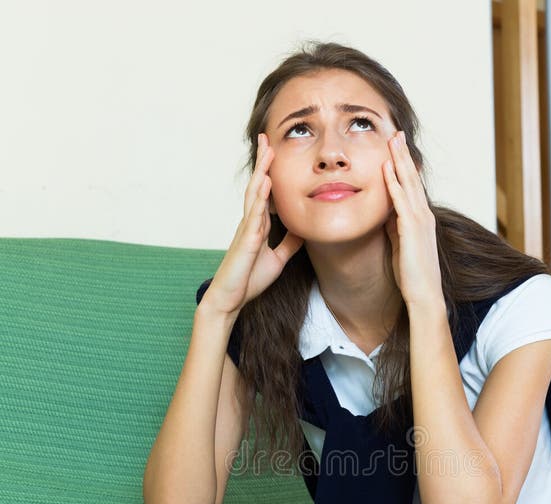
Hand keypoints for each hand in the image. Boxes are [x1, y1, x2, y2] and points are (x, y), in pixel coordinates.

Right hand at [203, 134, 303, 315]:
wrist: (230, 299)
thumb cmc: (249, 280)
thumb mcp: (277, 260)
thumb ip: (288, 245)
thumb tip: (302, 231)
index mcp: (258, 226)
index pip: (266, 193)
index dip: (270, 172)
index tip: (274, 152)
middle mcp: (251, 223)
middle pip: (258, 186)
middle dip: (263, 162)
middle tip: (267, 138)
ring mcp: (247, 229)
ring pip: (255, 194)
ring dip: (261, 171)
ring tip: (267, 150)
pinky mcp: (247, 241)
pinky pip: (254, 215)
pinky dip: (260, 198)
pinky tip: (266, 183)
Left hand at [382, 131, 443, 309]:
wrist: (424, 295)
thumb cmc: (411, 276)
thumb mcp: (400, 245)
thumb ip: (394, 227)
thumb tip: (384, 214)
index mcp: (421, 219)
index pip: (412, 186)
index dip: (404, 165)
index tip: (396, 147)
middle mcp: (424, 215)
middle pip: (412, 178)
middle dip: (403, 154)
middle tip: (396, 132)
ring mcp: (420, 221)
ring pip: (409, 184)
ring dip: (399, 161)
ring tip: (392, 140)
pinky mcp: (412, 230)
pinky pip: (401, 201)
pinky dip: (394, 183)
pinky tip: (386, 169)